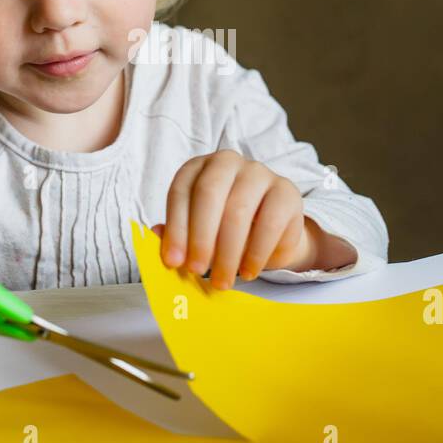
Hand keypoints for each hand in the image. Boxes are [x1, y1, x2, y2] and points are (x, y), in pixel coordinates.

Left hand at [153, 150, 313, 289]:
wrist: (270, 233)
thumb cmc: (224, 230)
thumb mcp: (197, 231)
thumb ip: (178, 233)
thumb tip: (156, 234)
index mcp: (198, 167)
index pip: (180, 192)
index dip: (175, 228)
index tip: (173, 261)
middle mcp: (227, 162)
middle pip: (208, 194)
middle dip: (200, 237)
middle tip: (196, 271)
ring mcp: (259, 173)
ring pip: (238, 210)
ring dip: (228, 252)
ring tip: (222, 281)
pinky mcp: (286, 192)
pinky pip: (270, 223)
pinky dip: (256, 253)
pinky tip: (248, 271)